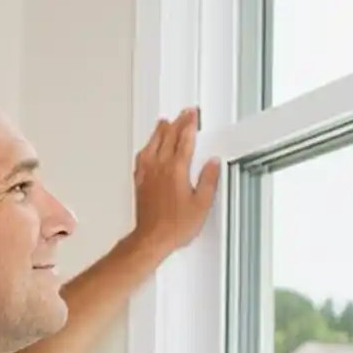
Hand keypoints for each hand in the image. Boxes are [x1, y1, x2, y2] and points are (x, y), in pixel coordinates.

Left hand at [132, 107, 221, 252]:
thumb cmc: (174, 226)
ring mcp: (147, 173)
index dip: (190, 125)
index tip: (193, 115)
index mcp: (176, 170)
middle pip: (168, 137)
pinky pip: (142, 156)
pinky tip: (148, 147)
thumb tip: (212, 164)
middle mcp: (159, 167)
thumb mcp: (201, 204)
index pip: (184, 139)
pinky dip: (148, 146)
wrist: (152, 238)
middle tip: (184, 114)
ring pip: (152, 143)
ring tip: (165, 122)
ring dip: (160, 130)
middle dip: (177, 122)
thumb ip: (208, 180)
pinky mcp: (140, 181)